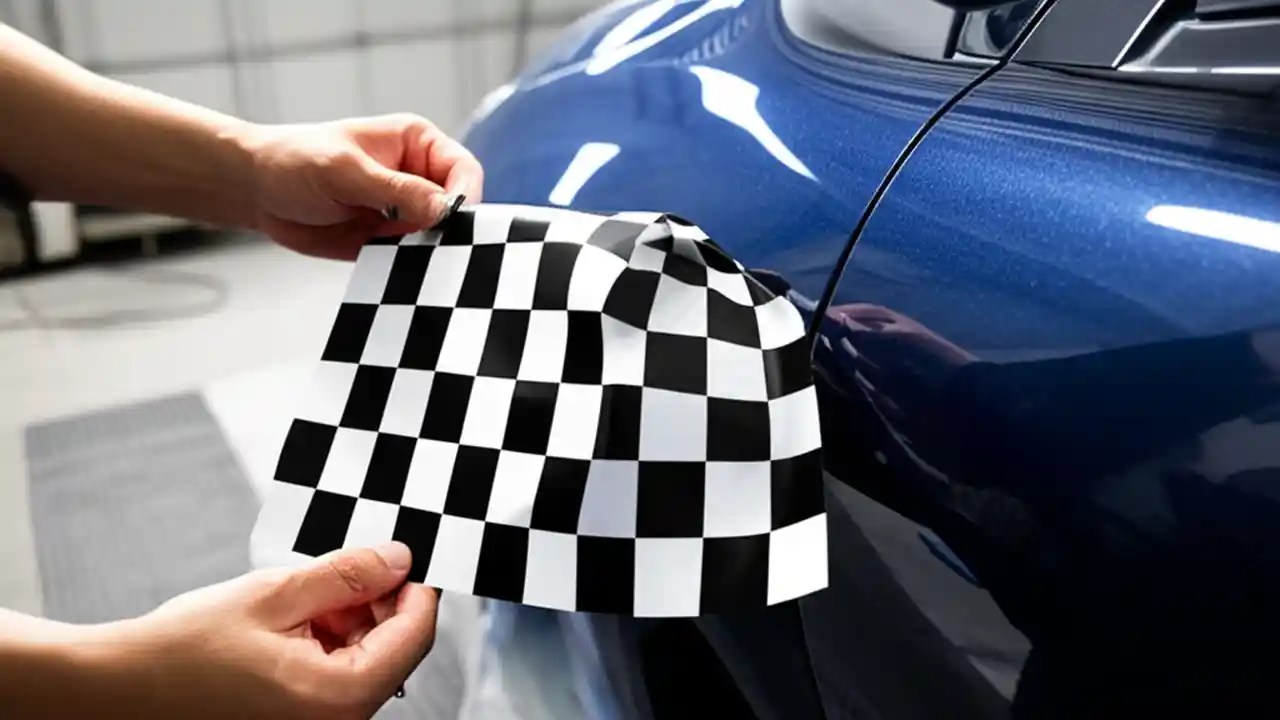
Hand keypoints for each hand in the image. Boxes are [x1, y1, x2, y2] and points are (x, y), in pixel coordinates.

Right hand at [77, 542, 436, 718]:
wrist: (118, 693)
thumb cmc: (181, 652)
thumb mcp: (274, 593)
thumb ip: (346, 574)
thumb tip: (398, 559)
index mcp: (337, 696)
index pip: (415, 636)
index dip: (417, 588)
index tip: (404, 557)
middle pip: (394, 650)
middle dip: (375, 603)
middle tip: (340, 569)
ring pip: (365, 661)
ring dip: (348, 622)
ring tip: (298, 599)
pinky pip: (336, 678)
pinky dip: (326, 644)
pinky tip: (291, 623)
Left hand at [245, 113, 483, 259]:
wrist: (257, 190)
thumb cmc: (294, 161)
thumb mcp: (345, 171)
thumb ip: (396, 190)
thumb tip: (444, 209)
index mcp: (416, 143)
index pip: (462, 169)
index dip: (464, 195)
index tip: (450, 219)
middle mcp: (417, 176)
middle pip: (458, 206)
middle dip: (449, 228)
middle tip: (429, 245)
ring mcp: (404, 211)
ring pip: (439, 236)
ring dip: (429, 251)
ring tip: (406, 257)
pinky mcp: (389, 240)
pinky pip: (414, 258)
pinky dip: (411, 267)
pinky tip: (396, 270)